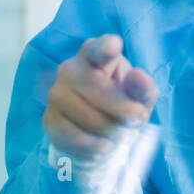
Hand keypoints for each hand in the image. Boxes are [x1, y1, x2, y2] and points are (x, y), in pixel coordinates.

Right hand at [43, 34, 156, 158]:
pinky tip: (103, 145)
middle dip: (122, 109)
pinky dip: (94, 146)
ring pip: (86, 115)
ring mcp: (56, 93)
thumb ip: (143, 87)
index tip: (114, 47)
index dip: (104, 48)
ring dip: (110, 130)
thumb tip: (137, 76)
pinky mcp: (49, 119)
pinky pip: (73, 136)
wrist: (103, 132)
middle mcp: (70, 68)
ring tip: (121, 134)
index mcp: (96, 54)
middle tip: (138, 119)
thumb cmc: (124, 104)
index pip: (97, 49)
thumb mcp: (142, 97)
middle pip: (96, 87)